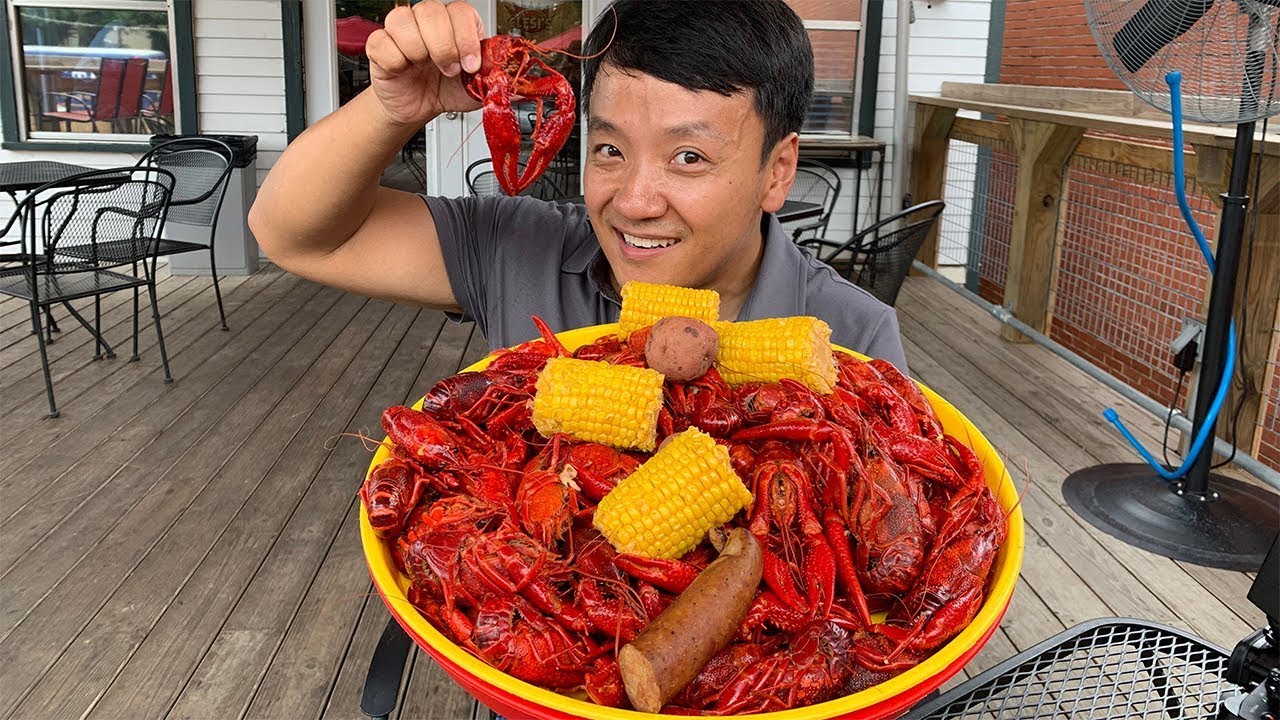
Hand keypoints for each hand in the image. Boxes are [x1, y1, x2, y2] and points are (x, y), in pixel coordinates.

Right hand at [365, 1, 484, 127]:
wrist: (421, 108)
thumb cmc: (447, 90)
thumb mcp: (478, 89)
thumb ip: (496, 81)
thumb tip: (517, 84)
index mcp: (456, 24)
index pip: (460, 11)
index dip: (466, 38)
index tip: (471, 65)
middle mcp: (429, 21)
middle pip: (431, 11)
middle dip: (443, 47)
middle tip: (449, 70)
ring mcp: (403, 30)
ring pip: (403, 20)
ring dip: (418, 51)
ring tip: (425, 68)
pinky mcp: (380, 45)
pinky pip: (382, 42)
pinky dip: (396, 62)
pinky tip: (405, 70)